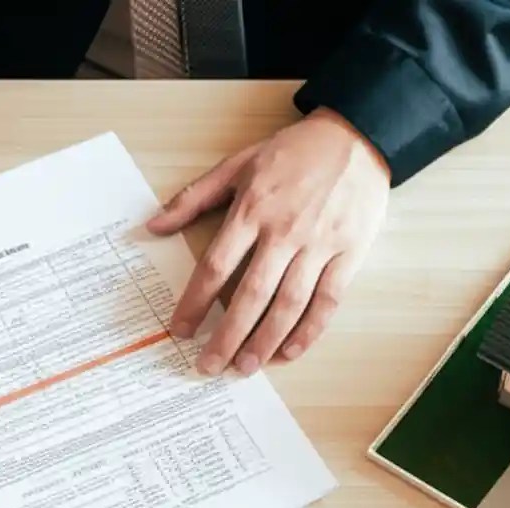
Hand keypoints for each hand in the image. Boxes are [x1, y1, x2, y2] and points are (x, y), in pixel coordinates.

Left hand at [147, 108, 389, 375]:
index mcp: (252, 210)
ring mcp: (319, 245)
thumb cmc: (295, 152)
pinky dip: (309, 331)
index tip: (182, 329)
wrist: (356, 137)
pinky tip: (289, 351)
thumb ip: (194, 197)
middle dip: (227, 336)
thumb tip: (154, 225)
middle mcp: (284, 232)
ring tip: (245, 367)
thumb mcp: (238, 164)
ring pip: (288, 305)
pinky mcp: (348, 254)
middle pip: (250, 296)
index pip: (216, 266)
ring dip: (265, 341)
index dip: (195, 303)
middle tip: (208, 367)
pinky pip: (327, 301)